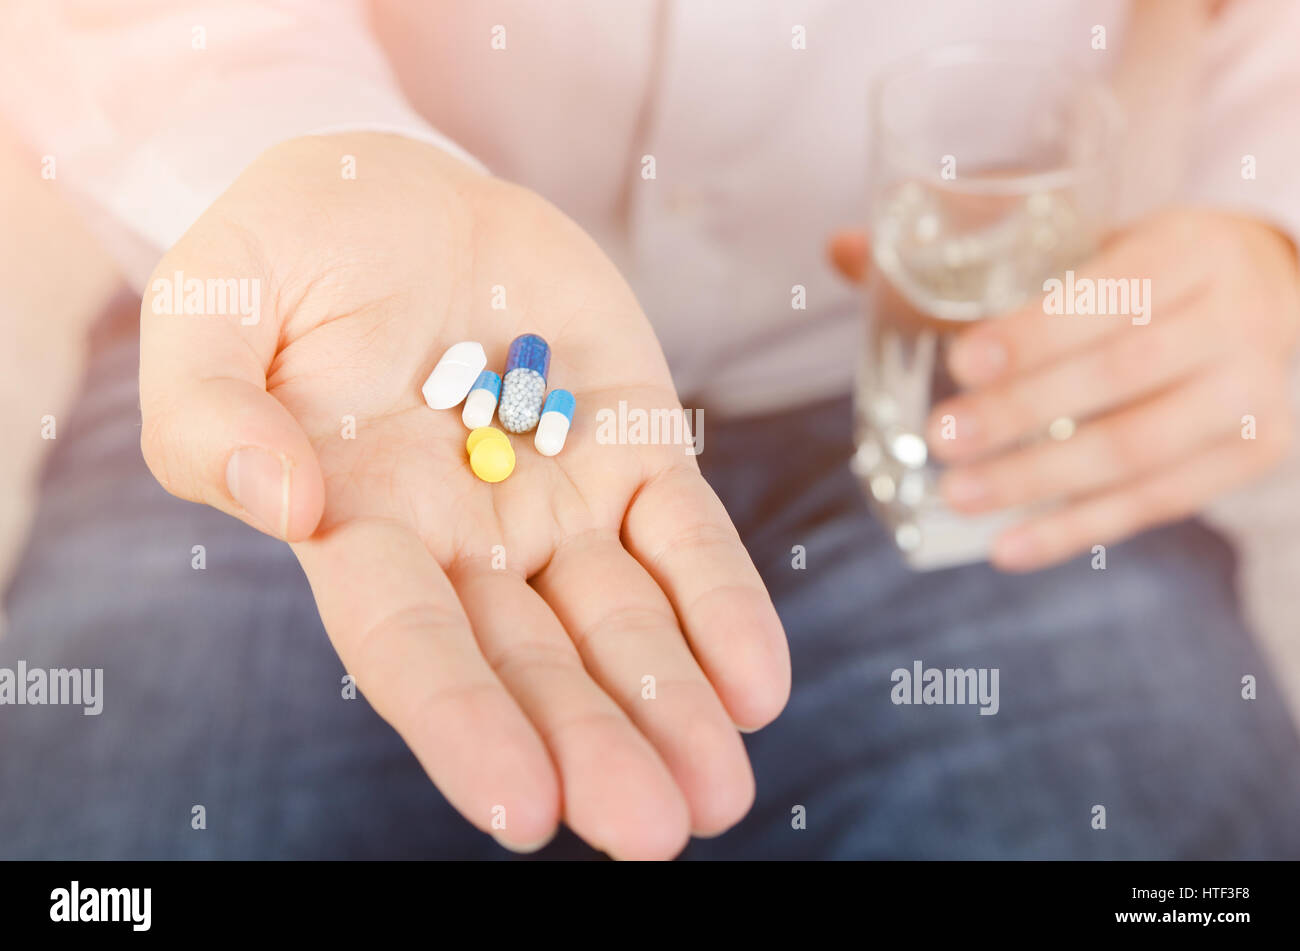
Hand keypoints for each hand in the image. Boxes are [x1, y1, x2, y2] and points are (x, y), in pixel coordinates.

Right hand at [140, 133, 789, 857]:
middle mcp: (465, 538)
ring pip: (621, 621)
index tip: (523, 808)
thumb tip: (284, 505)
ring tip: (720, 790)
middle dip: (591, 746)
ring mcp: (559, 496)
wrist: (398, 194)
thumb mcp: (208, 306)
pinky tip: (757, 685)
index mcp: (359, 525)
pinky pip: (687, 534)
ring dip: (672, 704)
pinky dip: (723, 605)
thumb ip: (209, 413)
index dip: (461, 723)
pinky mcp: (633, 443)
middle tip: (654, 832)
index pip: (409, 644)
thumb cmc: (287, 256)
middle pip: (532, 661)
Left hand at [830, 208, 1299, 570]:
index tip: (961, 361)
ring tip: (959, 496)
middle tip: (941, 440)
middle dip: (1024, 413)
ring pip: (1139, 450)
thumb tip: (839, 248)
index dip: (1036, 332)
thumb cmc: (1149, 272)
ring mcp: (1253, 394)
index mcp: (1186, 249)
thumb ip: (972, 253)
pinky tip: (1009, 548)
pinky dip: (1077, 529)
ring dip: (1040, 481)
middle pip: (1121, 376)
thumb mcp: (1089, 241)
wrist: (1279, 301)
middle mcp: (1233, 318)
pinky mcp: (1251, 455)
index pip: (1111, 293)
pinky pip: (1157, 504)